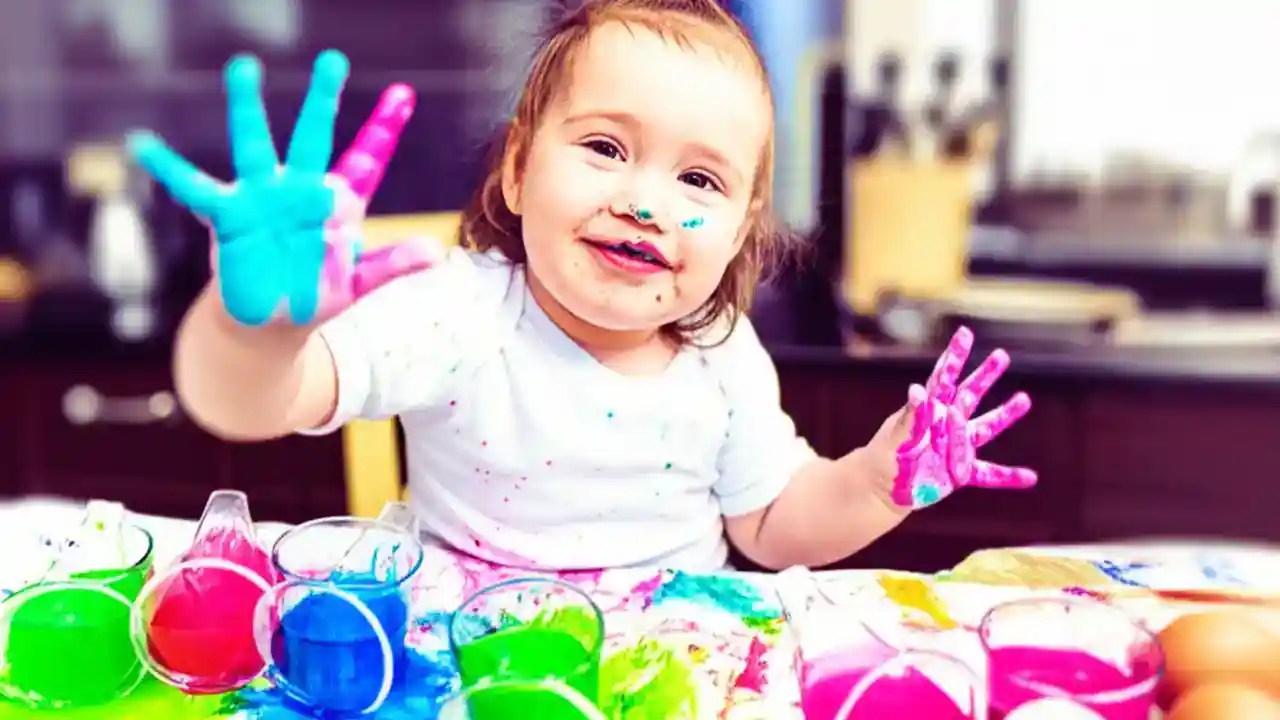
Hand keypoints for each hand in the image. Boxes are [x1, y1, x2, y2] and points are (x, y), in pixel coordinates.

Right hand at [127, 50, 442, 326]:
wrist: (271, 323)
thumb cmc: (317, 296)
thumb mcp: (360, 283)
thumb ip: (393, 265)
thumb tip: (437, 253)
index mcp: (337, 202)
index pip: (367, 158)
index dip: (384, 127)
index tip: (404, 93)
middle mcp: (299, 190)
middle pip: (313, 139)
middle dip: (322, 102)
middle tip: (333, 61)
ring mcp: (262, 199)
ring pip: (256, 147)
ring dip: (248, 110)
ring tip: (243, 69)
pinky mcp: (229, 218)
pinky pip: (197, 190)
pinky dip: (172, 170)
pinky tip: (144, 145)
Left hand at [891, 326, 1036, 508]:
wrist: (881, 487)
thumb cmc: (882, 459)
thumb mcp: (895, 439)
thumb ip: (909, 418)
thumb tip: (917, 389)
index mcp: (928, 412)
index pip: (943, 378)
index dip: (954, 356)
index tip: (965, 333)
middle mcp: (946, 424)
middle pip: (970, 394)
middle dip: (985, 375)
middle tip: (1002, 355)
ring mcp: (956, 447)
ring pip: (986, 427)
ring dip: (1005, 414)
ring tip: (1024, 399)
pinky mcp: (961, 473)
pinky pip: (989, 474)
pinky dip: (1009, 477)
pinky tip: (1030, 477)